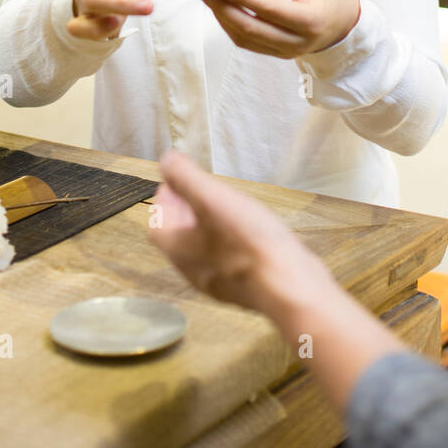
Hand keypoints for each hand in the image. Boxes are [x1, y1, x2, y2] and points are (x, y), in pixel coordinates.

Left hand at [148, 151, 408, 413]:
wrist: (290, 287)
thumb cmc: (249, 241)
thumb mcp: (213, 199)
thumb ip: (186, 177)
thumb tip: (166, 159)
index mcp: (180, 250)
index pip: (158, 224)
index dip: (164, 200)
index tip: (177, 179)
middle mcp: (194, 271)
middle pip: (178, 238)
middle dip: (184, 211)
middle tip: (199, 189)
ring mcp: (219, 284)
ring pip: (203, 250)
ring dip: (206, 226)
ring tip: (224, 206)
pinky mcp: (244, 288)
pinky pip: (226, 260)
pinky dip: (227, 241)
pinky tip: (249, 231)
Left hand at [192, 0, 360, 58]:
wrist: (346, 26)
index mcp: (309, 21)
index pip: (268, 9)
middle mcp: (296, 41)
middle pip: (250, 28)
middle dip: (222, 8)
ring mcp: (286, 52)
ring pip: (245, 38)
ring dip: (222, 18)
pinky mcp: (278, 55)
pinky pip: (248, 44)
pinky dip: (231, 27)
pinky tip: (221, 10)